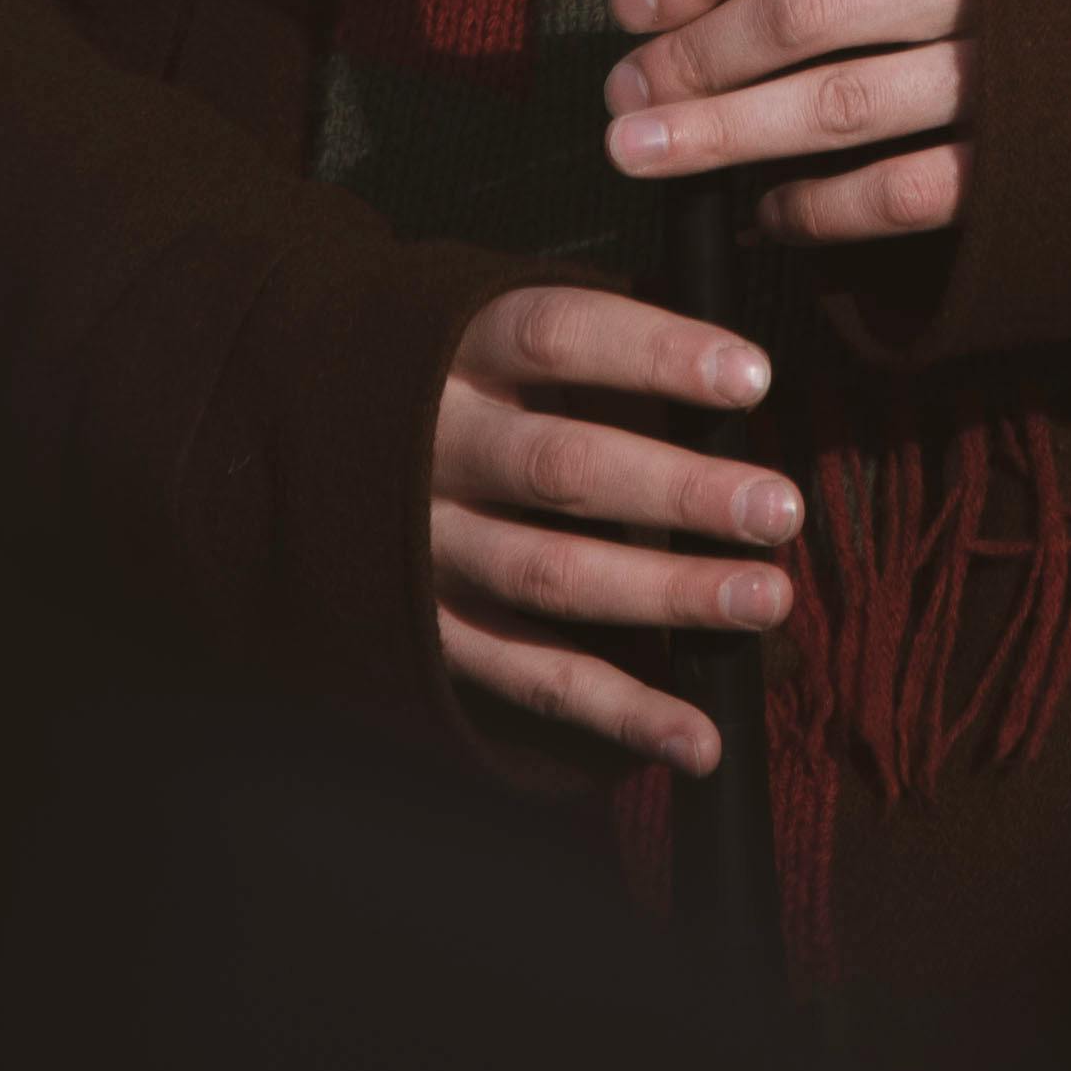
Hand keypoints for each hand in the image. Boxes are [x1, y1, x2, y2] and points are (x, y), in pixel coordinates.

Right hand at [429, 282, 803, 768]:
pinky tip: (700, 740)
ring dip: (669, 595)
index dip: (656, 354)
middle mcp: (436, 448)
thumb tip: (737, 380)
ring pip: (553, 577)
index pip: (558, 336)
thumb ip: (600, 352)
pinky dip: (621, 714)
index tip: (753, 378)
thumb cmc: (456, 376)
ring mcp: (426, 548)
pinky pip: (531, 679)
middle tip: (780, 507)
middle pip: (564, 468)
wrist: (291, 439)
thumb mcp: (497, 330)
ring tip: (768, 598)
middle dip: (681, 492)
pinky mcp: (429, 632)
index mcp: (457, 350)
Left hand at [606, 0, 972, 247]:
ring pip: (839, 107)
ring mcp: (1008, 76)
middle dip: (693, 56)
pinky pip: (902, 195)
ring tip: (643, 152)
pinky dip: (821, 210)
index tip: (628, 1)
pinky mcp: (1028, 166)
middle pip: (803, 12)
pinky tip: (765, 214)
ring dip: (724, 135)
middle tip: (618, 92)